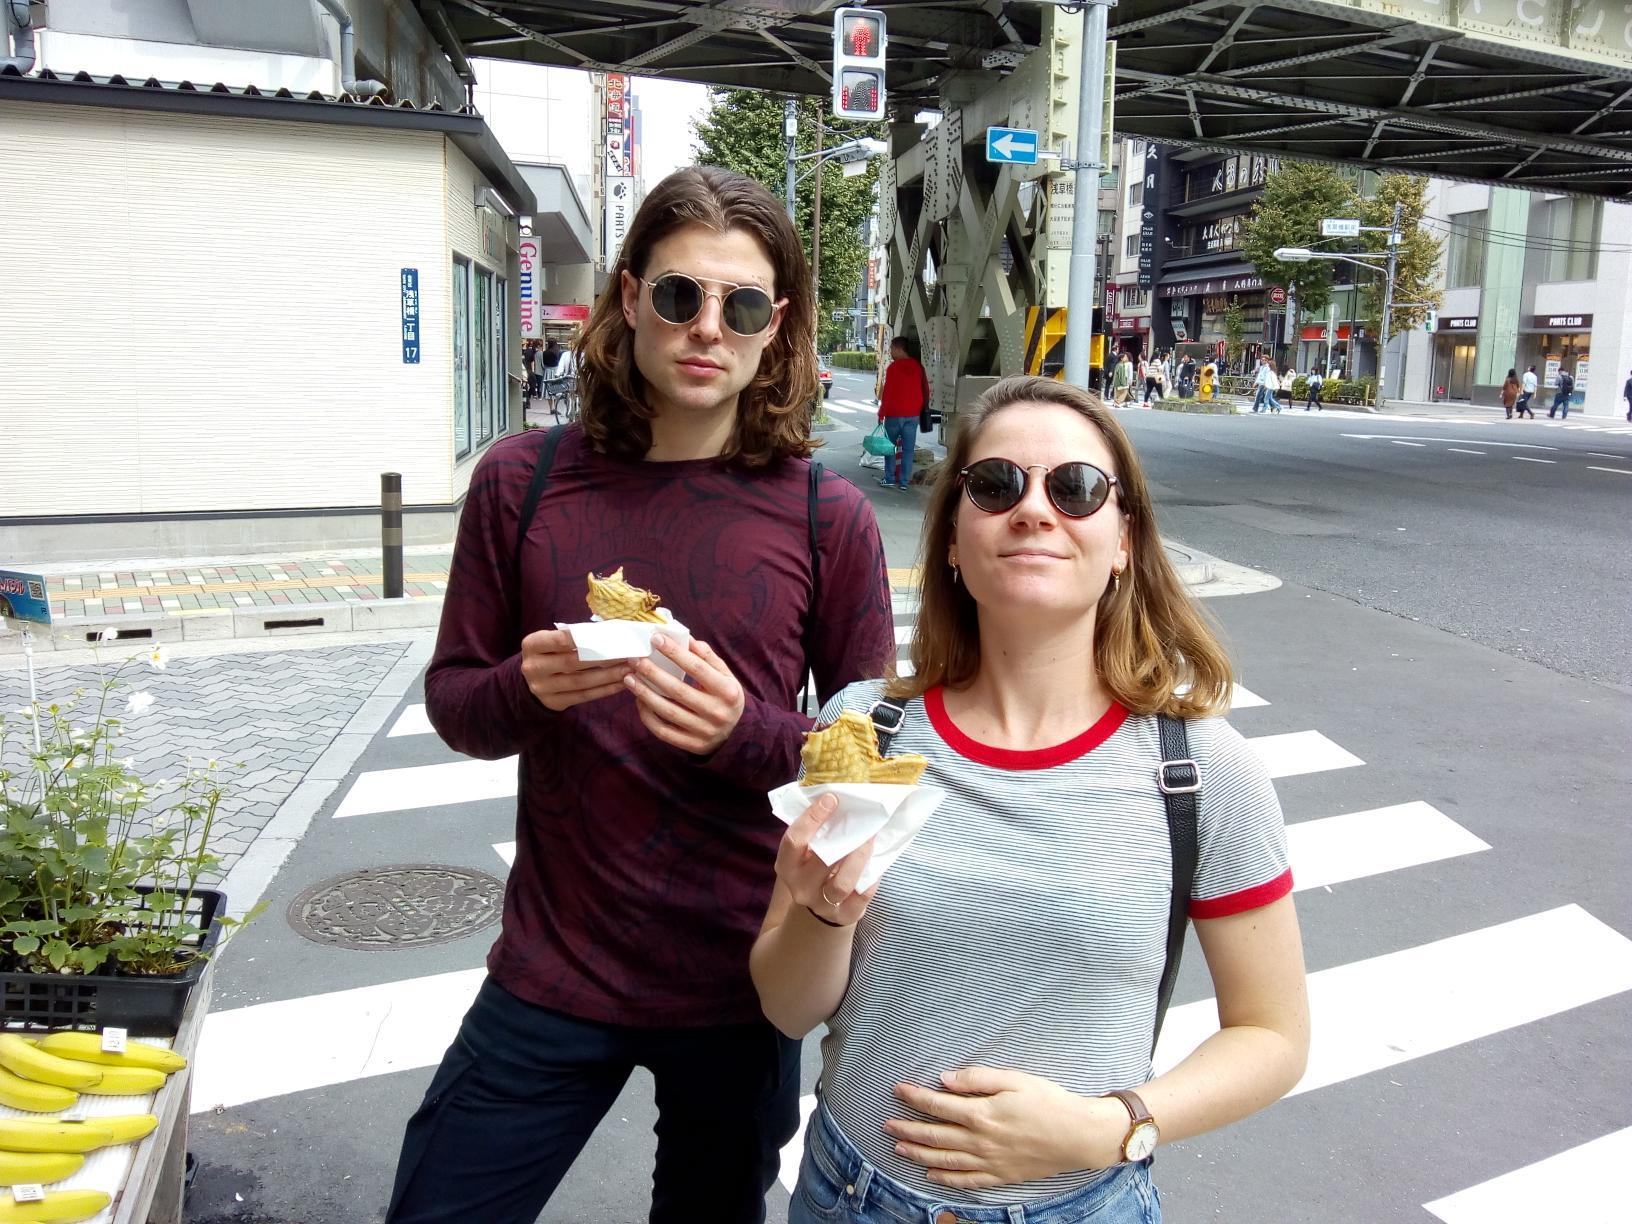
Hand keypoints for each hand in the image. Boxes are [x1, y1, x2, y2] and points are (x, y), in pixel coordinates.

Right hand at [519, 629, 631, 711]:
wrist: (532, 679)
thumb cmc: (550, 652)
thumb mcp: (552, 641)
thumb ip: (574, 636)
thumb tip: (609, 633)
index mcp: (532, 645)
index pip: (559, 640)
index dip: (584, 638)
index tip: (609, 637)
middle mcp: (533, 667)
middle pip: (573, 662)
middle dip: (604, 658)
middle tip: (627, 655)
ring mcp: (542, 687)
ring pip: (581, 682)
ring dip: (608, 676)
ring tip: (629, 669)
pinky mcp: (554, 702)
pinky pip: (583, 696)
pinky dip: (604, 690)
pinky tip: (620, 684)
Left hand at [625, 635, 745, 754]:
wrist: (736, 734)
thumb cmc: (725, 697)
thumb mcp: (726, 676)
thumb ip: (708, 657)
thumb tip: (687, 639)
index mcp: (727, 691)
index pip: (697, 668)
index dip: (675, 652)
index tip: (656, 639)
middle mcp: (717, 712)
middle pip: (678, 690)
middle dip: (652, 673)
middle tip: (635, 659)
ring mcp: (704, 731)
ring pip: (667, 711)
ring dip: (644, 693)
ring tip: (629, 678)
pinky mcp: (692, 745)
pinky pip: (663, 731)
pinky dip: (648, 716)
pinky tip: (639, 701)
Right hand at [773, 792, 876, 927]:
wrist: (819, 909)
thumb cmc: (814, 868)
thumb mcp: (805, 853)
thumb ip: (815, 832)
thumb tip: (836, 797)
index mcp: (787, 865)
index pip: (794, 840)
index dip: (812, 818)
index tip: (832, 799)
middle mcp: (800, 887)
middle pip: (820, 861)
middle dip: (844, 838)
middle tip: (862, 820)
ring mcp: (822, 904)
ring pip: (842, 883)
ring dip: (859, 859)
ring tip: (871, 839)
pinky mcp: (844, 915)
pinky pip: (861, 897)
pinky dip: (872, 878)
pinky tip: (876, 862)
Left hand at [886, 1068, 1123, 1189]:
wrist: (1078, 1135)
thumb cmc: (1048, 1102)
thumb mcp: (1014, 1080)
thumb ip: (977, 1079)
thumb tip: (945, 1079)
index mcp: (982, 1113)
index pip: (938, 1105)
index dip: (914, 1097)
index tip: (897, 1090)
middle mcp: (981, 1141)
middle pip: (935, 1136)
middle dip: (907, 1130)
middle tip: (886, 1125)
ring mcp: (989, 1162)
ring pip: (944, 1161)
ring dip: (918, 1155)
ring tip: (898, 1149)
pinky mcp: (1001, 1176)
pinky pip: (966, 1181)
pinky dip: (945, 1180)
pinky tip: (931, 1176)